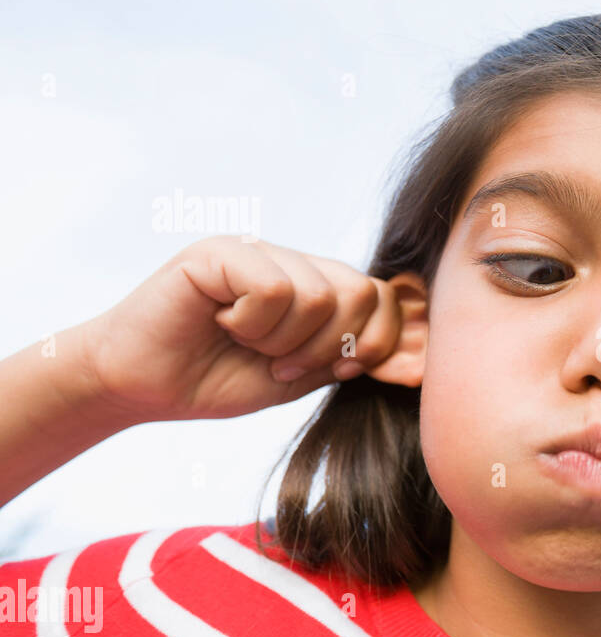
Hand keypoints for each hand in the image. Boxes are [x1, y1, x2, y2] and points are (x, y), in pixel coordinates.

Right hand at [74, 235, 422, 424]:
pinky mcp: (221, 251)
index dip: (374, 342)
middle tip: (280, 364)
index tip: (336, 372)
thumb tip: (422, 357)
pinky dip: (254, 324)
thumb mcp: (302, 376)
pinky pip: (274, 288)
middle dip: (327, 347)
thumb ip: (352, 357)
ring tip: (248, 346)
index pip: (382, 297)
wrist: (141, 385)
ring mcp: (259, 251)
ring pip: (320, 294)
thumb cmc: (218, 379)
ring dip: (285, 341)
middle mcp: (293, 261)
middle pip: (360, 292)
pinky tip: (223, 325)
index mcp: (317, 286)